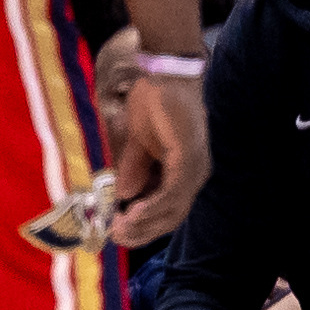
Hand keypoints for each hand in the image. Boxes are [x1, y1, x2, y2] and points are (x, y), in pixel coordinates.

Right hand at [111, 74, 208, 248]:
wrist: (164, 73)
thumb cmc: (154, 103)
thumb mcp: (138, 143)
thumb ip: (134, 169)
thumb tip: (124, 196)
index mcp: (184, 172)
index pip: (167, 212)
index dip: (143, 228)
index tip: (117, 233)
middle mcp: (194, 174)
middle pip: (171, 217)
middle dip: (142, 231)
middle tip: (115, 235)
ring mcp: (194, 167)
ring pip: (172, 209)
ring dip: (144, 222)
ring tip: (119, 227)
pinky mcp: (188, 157)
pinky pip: (172, 191)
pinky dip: (153, 205)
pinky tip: (133, 210)